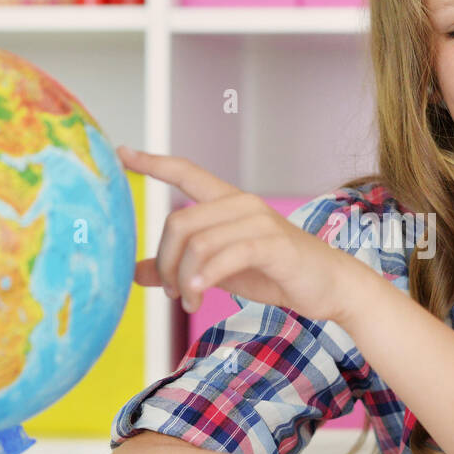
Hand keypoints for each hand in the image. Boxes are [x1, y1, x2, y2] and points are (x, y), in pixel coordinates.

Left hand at [117, 146, 370, 324]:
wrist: (331, 286)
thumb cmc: (277, 273)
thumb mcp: (222, 270)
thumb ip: (182, 267)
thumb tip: (136, 273)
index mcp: (228, 202)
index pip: (185, 172)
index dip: (152, 163)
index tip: (122, 153)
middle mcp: (241, 204)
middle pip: (178, 221)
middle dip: (165, 261)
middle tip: (171, 292)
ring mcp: (259, 222)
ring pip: (197, 242)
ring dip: (183, 278)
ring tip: (189, 299)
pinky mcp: (272, 245)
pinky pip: (226, 256)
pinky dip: (205, 276)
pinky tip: (200, 292)